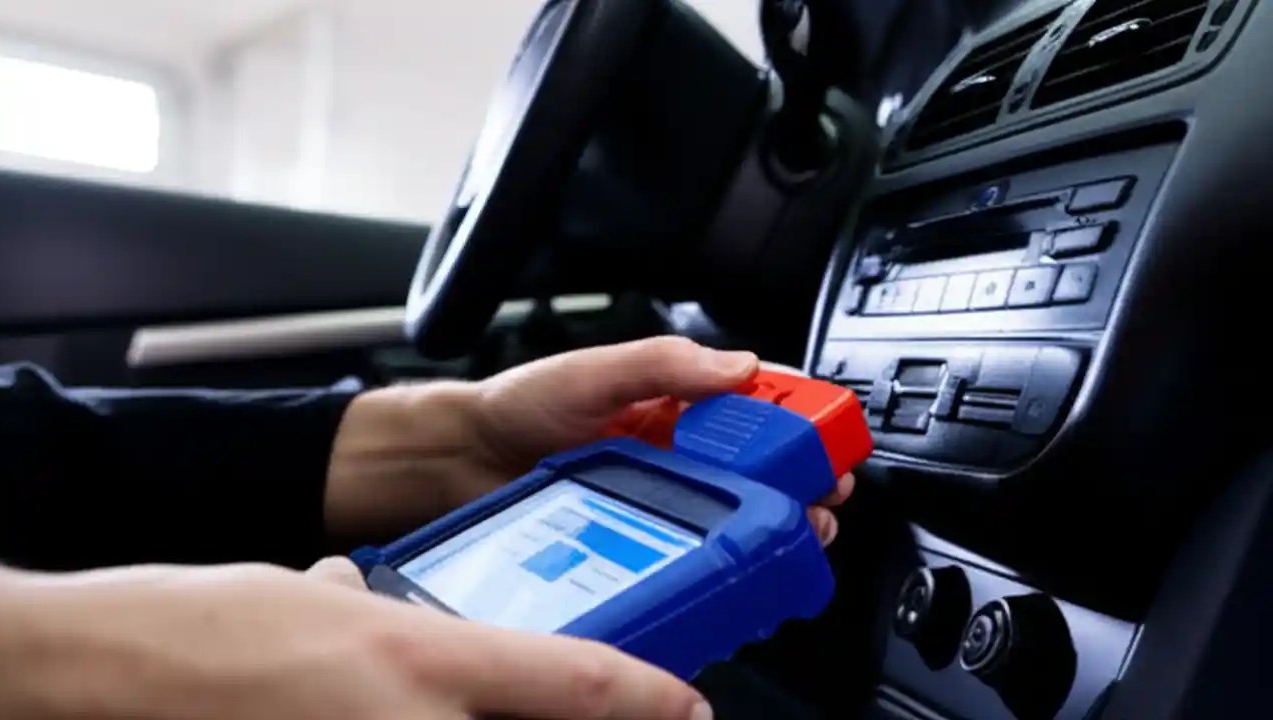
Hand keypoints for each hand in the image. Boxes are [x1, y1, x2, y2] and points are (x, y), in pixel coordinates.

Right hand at [0, 560, 710, 719]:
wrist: (114, 674)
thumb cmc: (206, 626)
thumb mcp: (318, 595)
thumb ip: (374, 610)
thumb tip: (376, 604)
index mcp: (423, 661)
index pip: (579, 683)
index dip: (652, 700)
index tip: (689, 707)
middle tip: (620, 716)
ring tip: (484, 704)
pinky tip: (410, 713)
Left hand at [325, 337, 854, 545]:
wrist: (459, 461)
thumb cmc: (519, 405)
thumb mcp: (592, 369)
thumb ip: (663, 362)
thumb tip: (738, 365)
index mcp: (675, 392)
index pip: (758, 396)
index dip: (802, 411)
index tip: (831, 429)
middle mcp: (676, 442)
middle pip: (763, 458)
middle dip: (805, 474)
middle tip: (826, 492)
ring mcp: (662, 489)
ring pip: (739, 504)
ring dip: (778, 516)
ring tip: (800, 530)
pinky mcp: (643, 530)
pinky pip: (697, 540)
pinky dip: (729, 549)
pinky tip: (744, 558)